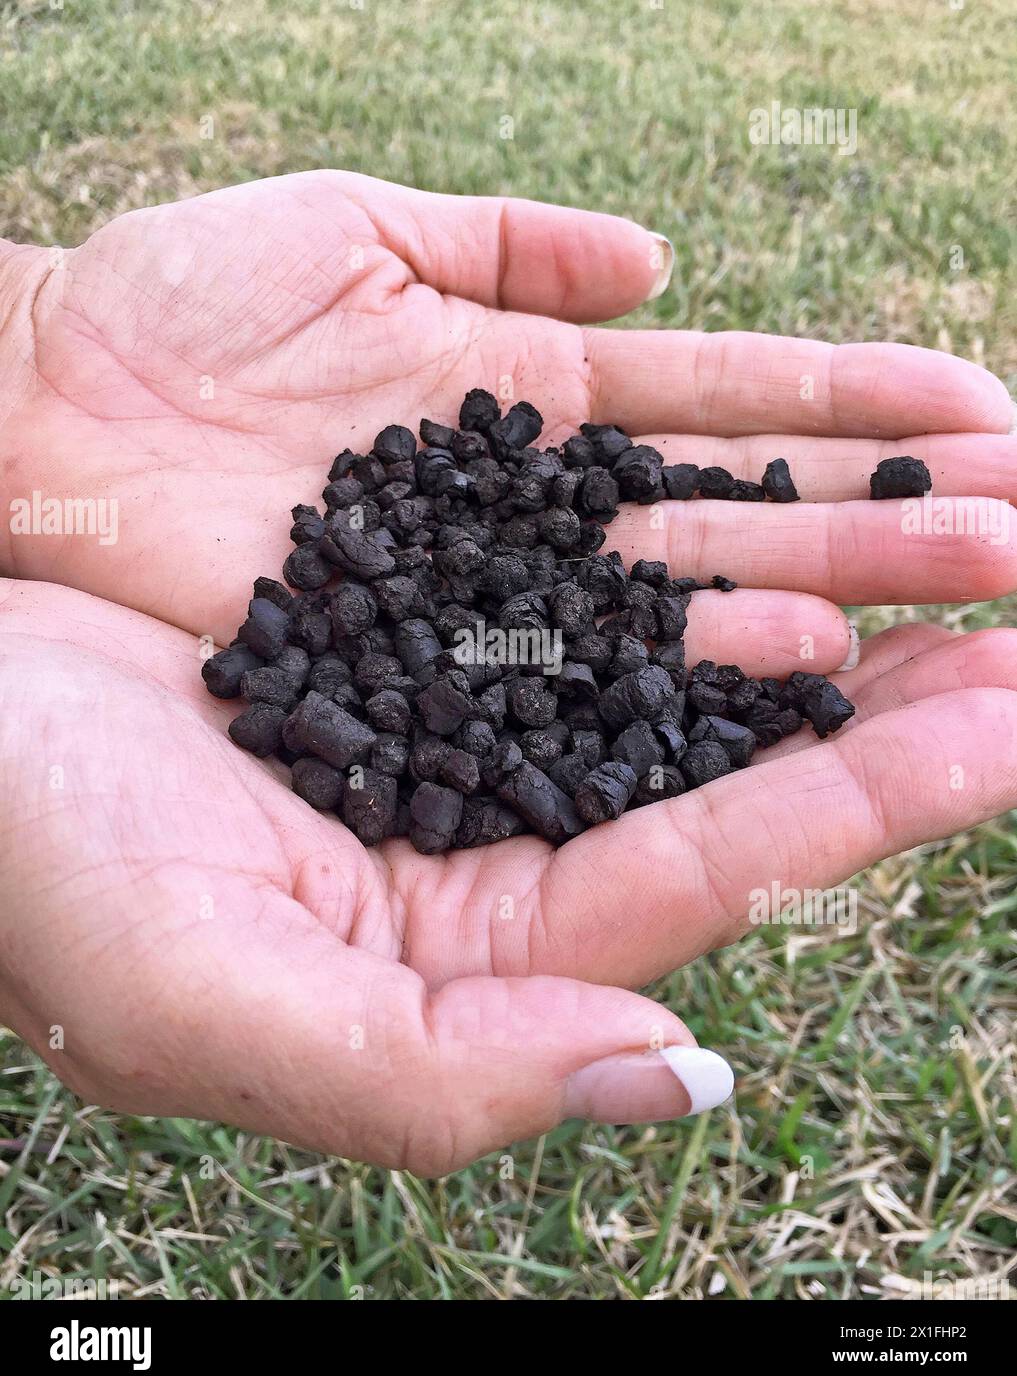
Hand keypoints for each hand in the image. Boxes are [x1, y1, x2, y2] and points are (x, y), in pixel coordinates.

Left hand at [2, 169, 1015, 660]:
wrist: (40, 423)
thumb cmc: (167, 310)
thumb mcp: (351, 232)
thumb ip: (501, 243)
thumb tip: (652, 260)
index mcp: (532, 410)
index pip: (732, 409)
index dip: (859, 417)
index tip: (991, 422)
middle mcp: (537, 518)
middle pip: (744, 515)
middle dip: (894, 523)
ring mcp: (495, 600)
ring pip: (697, 593)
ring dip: (844, 592)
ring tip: (991, 597)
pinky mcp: (435, 671)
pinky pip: (584, 668)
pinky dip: (702, 655)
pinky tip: (820, 662)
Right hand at [2, 579, 1013, 1174]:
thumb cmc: (39, 866)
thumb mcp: (210, 1005)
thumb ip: (441, 1077)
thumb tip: (680, 1081)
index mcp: (470, 951)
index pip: (706, 874)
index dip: (862, 804)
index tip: (1008, 732)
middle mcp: (496, 838)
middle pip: (730, 761)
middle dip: (891, 701)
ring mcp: (469, 716)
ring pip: (679, 654)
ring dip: (817, 593)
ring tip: (959, 531)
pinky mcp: (428, 615)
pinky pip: (586, 566)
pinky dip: (689, 527)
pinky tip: (781, 487)